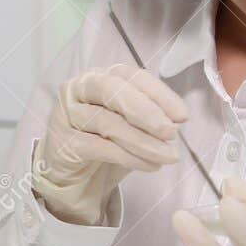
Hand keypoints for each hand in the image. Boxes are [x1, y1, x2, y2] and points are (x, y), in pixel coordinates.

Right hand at [33, 64, 188, 225]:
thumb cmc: (104, 139)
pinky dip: (128, 157)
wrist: (71, 169)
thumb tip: (176, 120)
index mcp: (102, 76)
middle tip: (170, 133)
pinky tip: (149, 165)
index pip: (131, 77)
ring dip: (142, 142)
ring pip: (108, 123)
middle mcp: (81, 88)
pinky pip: (99, 147)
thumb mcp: (129, 123)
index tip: (182, 115)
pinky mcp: (63, 141)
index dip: (158, 94)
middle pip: (112, 91)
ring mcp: (68, 113)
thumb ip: (149, 116)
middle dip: (146, 112)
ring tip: (167, 157)